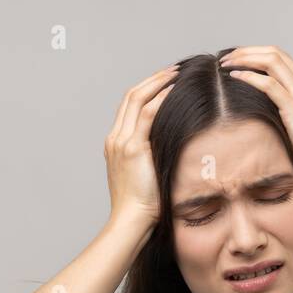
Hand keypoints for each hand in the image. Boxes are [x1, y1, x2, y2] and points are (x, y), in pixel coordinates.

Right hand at [104, 64, 178, 226]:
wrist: (131, 221)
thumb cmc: (142, 208)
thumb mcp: (145, 177)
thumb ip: (152, 159)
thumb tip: (173, 149)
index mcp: (115, 144)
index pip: (129, 106)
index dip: (148, 90)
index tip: (166, 82)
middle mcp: (115, 139)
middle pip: (131, 96)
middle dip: (153, 79)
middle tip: (174, 70)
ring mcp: (121, 142)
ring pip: (137, 99)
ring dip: (158, 83)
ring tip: (177, 74)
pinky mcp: (132, 149)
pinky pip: (147, 114)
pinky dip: (161, 98)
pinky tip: (175, 91)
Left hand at [220, 46, 292, 190]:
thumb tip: (282, 118)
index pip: (283, 59)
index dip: (258, 55)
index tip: (240, 61)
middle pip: (275, 54)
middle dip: (248, 51)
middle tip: (228, 58)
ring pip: (271, 61)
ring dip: (245, 59)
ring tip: (226, 64)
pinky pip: (268, 84)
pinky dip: (248, 76)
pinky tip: (234, 77)